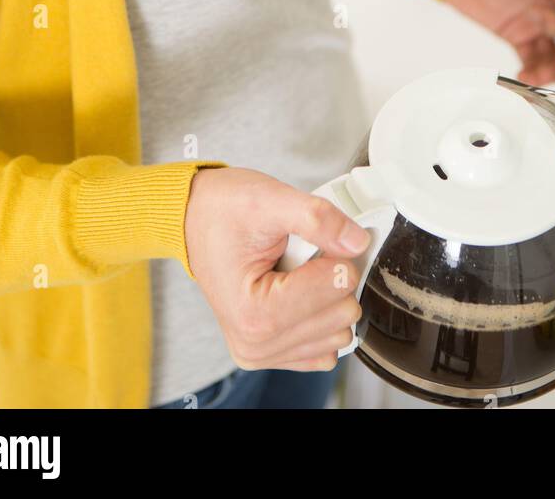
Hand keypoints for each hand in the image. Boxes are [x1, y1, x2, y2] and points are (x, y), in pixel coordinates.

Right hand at [184, 166, 368, 371]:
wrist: (195, 218)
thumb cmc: (224, 210)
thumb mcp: (270, 200)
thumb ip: (318, 218)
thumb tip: (359, 242)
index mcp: (254, 313)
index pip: (336, 289)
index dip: (336, 253)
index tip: (314, 237)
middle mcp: (256, 344)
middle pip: (342, 315)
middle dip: (333, 275)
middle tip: (304, 252)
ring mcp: (263, 353)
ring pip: (338, 333)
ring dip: (328, 296)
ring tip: (297, 270)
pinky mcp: (272, 353)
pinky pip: (325, 347)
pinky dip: (322, 316)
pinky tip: (301, 290)